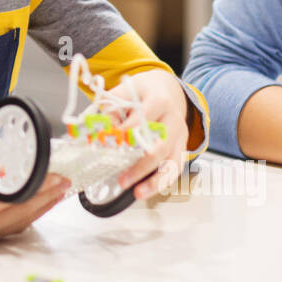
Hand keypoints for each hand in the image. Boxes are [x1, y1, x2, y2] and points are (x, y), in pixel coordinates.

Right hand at [0, 149, 70, 242]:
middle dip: (47, 197)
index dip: (41, 186)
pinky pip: (7, 229)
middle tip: (66, 183)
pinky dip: (23, 216)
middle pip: (23, 214)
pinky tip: (34, 206)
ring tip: (56, 193)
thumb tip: (10, 159)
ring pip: (18, 224)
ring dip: (39, 208)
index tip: (57, 175)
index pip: (17, 197)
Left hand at [105, 70, 189, 200]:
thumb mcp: (125, 90)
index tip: (109, 146)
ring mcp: (180, 135)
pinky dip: (162, 182)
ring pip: (173, 162)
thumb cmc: (144, 91)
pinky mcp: (181, 147)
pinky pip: (175, 168)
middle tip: (122, 179)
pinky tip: (148, 190)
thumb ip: (111, 108)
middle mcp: (173, 119)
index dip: (125, 135)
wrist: (167, 89)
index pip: (142, 121)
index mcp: (159, 101)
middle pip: (160, 146)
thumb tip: (100, 130)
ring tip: (138, 192)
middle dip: (140, 165)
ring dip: (155, 180)